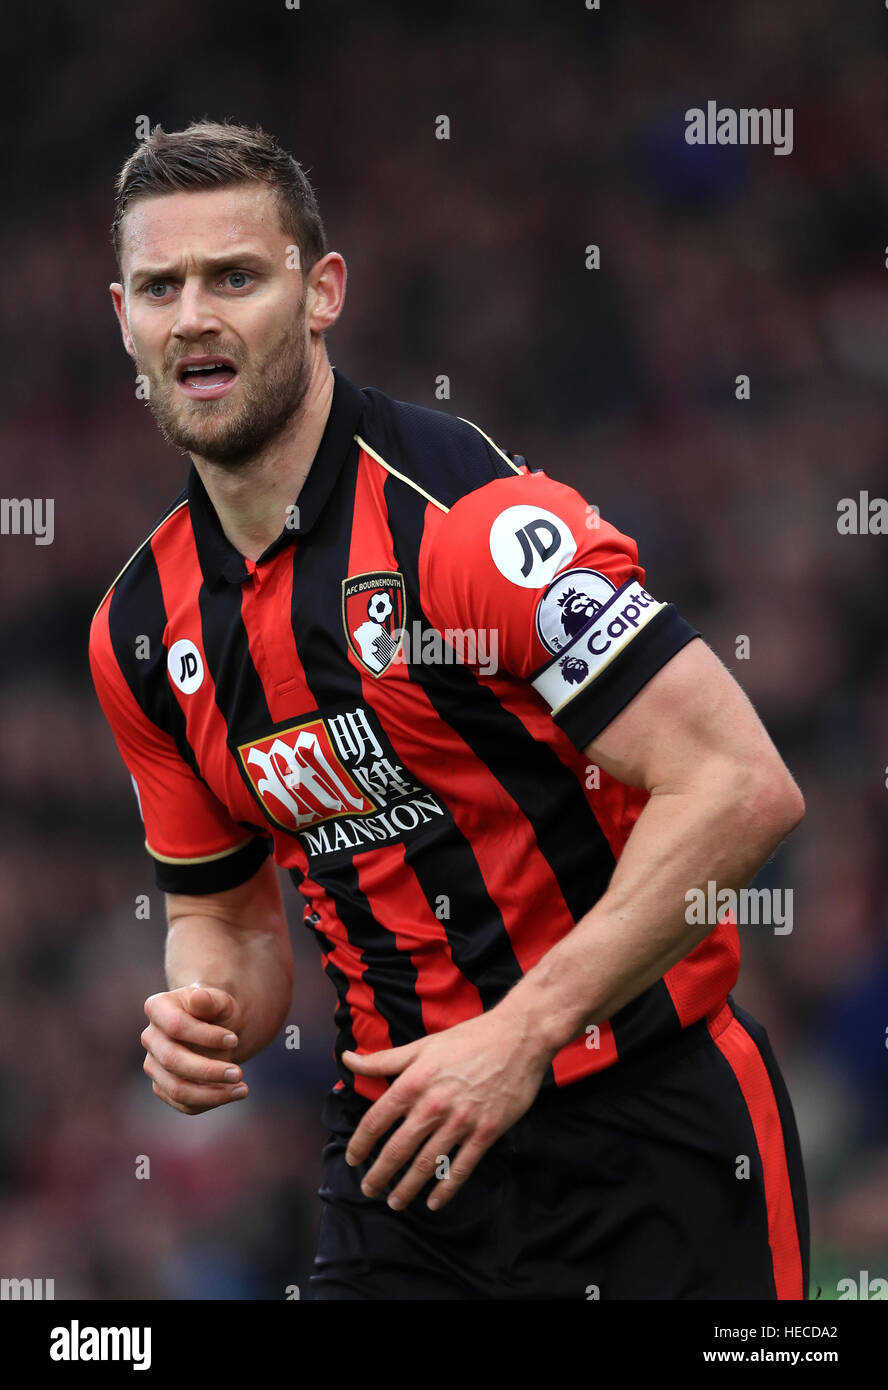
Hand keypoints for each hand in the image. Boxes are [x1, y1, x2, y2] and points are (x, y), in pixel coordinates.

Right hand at [141, 983, 247, 1114]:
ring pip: (176, 1088)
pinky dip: (210, 1101)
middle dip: (208, 1070)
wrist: (216, 1027)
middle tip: (239, 1073)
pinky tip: (233, 1093)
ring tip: (242, 1089)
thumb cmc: (216, 1010)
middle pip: (172, 1061)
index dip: (206, 1036)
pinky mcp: (163, 1087)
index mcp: (157, 1008)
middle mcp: (150, 1038)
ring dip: (211, 1094)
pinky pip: (184, 1104)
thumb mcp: (219, 1000)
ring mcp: (154, 1065)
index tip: (235, 1040)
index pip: (175, 1026)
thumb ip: (210, 999)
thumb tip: (197, 998)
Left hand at [341, 1005, 550, 1211]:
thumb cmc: (467, 1039)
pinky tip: (434, 1202)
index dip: (360, 1144)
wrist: (517, 1038)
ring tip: (395, 1201)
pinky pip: (462, 1168)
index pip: (376, 1120)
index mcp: (414, 1082)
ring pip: (427, 1164)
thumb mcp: (422, 1046)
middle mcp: (434, 1105)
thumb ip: (383, 1060)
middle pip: (398, 1149)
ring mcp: (461, 1121)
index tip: (353, 1158)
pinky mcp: (486, 1132)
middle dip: (379, 1174)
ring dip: (408, 1188)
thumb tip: (347, 1059)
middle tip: (368, 1189)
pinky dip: (446, 1189)